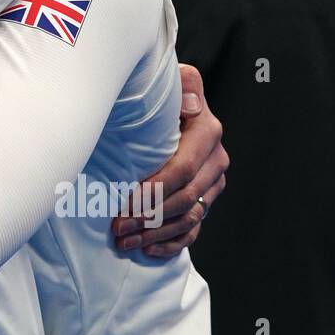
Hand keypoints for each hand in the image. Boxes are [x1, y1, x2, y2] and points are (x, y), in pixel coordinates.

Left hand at [111, 64, 228, 256]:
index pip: (183, 169)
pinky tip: (148, 249)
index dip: (155, 190)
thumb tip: (190, 102)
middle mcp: (215, 160)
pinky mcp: (206, 198)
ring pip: (189, 217)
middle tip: (118, 227)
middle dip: (150, 216)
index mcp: (207, 132)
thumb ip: (184, 86)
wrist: (171, 109)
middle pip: (185, 198)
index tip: (127, 203)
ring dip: (156, 233)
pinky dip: (172, 243)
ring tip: (125, 241)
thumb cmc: (162, 97)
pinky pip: (194, 229)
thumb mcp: (171, 84)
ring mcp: (213, 182)